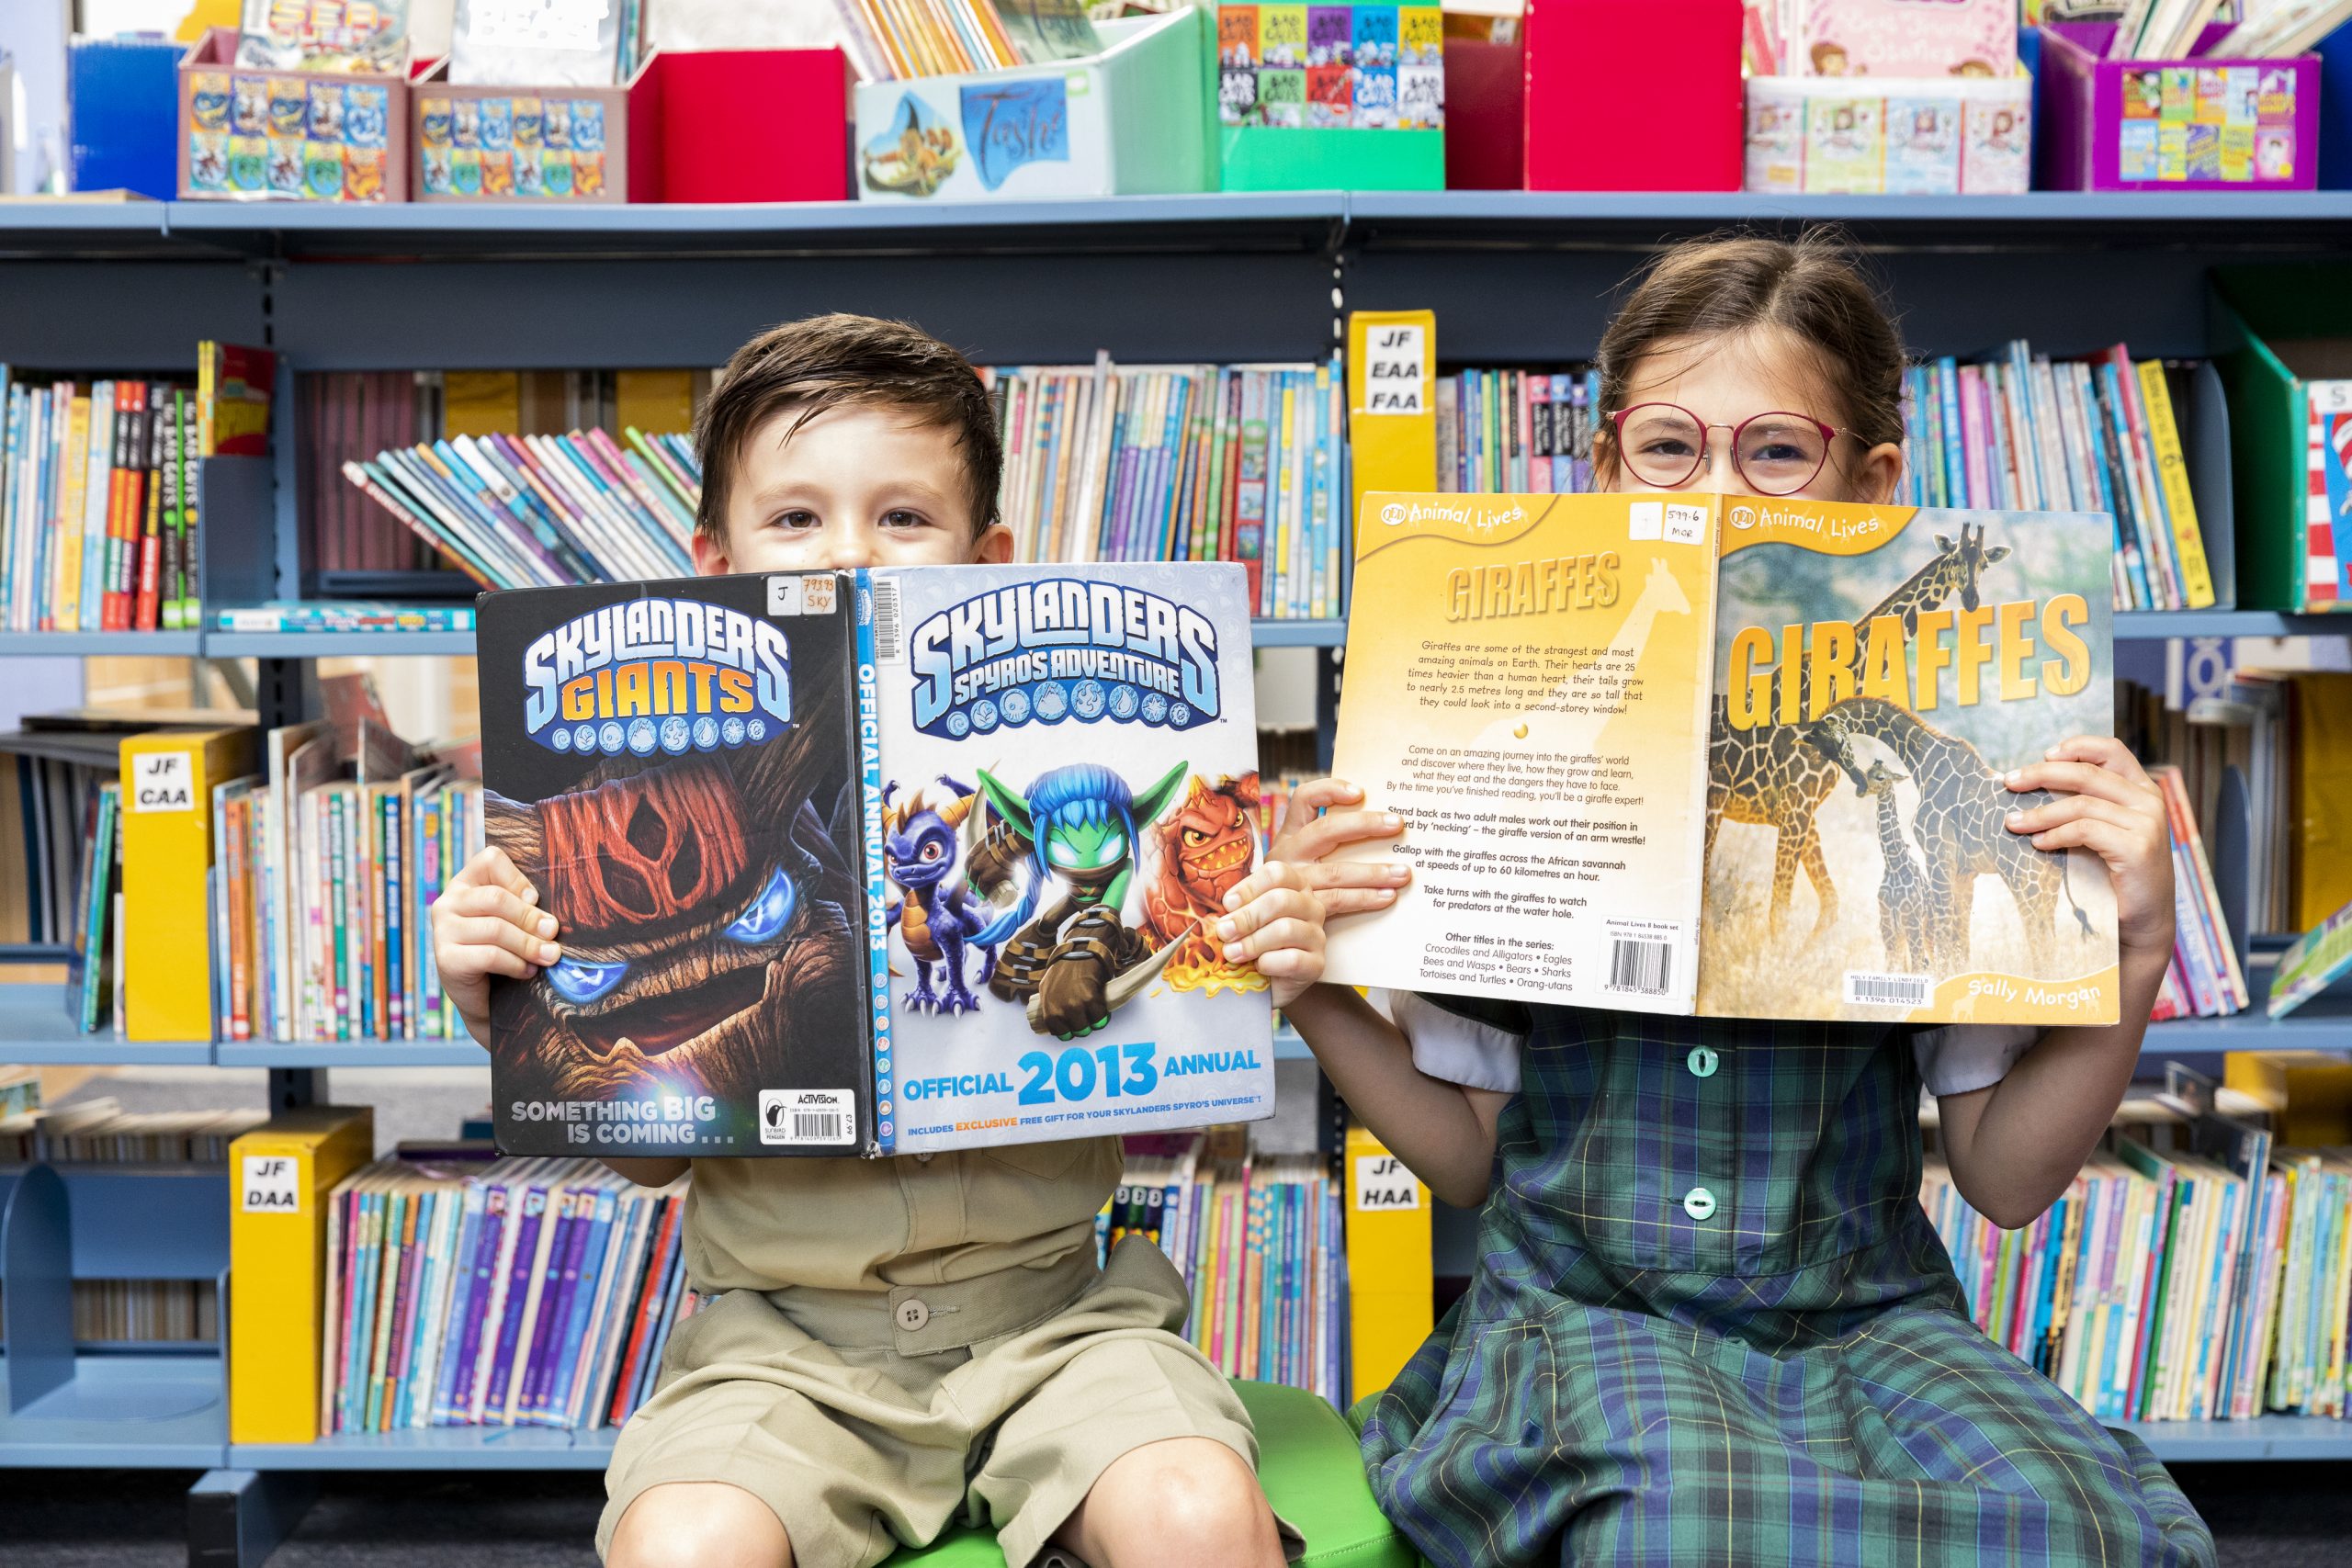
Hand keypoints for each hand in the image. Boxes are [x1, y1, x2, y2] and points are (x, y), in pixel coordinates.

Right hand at [430, 845, 560, 1044]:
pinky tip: (528, 971)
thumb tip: (550, 922)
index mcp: (466, 882)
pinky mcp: (446, 960)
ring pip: (495, 929)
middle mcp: (448, 902)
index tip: (536, 899)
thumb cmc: (507, 949)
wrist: (486, 997)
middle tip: (553, 933)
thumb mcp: (515, 921)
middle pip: (496, 898)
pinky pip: (490, 956)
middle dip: (531, 917)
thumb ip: (527, 908)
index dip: (517, 878)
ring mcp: (442, 931)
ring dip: (529, 944)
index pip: (490, 860)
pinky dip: (516, 964)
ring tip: (548, 956)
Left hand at [1215, 860, 1325, 1008]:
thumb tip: (1221, 910)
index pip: (1277, 873)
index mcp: (1294, 887)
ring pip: (1286, 929)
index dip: (1249, 887)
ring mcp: (1317, 936)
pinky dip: (1268, 963)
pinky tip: (1257, 967)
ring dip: (1252, 942)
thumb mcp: (1244, 919)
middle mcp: (1311, 907)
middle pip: (1280, 900)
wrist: (1265, 983)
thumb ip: (1236, 908)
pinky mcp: (1317, 964)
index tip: (1228, 904)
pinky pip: (1292, 959)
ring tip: (1232, 953)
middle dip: (1246, 917)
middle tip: (1224, 931)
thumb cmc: (1253, 944)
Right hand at [1264, 777, 1409, 916]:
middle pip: (1326, 830)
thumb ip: (1329, 845)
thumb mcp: (1303, 861)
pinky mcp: (1300, 908)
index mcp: (1288, 836)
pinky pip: (1337, 899)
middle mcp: (1286, 854)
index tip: (1360, 792)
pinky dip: (1365, 897)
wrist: (1269, 930)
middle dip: (1365, 824)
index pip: (1303, 799)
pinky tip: (1387, 896)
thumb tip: (1380, 827)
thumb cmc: (1299, 889)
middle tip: (1397, 824)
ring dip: (1374, 871)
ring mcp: (1292, 882)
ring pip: (1336, 870)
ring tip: (1402, 873)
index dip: (1330, 790)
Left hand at [2002, 737, 2173, 954]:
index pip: (2112, 750)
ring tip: (2014, 823)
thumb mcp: (2104, 831)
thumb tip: (2033, 782)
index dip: (2077, 747)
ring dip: (2040, 813)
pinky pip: (2084, 830)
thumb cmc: (2115, 875)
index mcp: (2143, 791)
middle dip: (2042, 775)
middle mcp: (2149, 802)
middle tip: (2010, 782)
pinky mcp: (2137, 847)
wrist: (2143, 922)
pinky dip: (2055, 835)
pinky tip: (2038, 843)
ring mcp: (2147, 823)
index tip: (2044, 755)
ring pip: (2081, 804)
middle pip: (2087, 774)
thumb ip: (2087, 805)